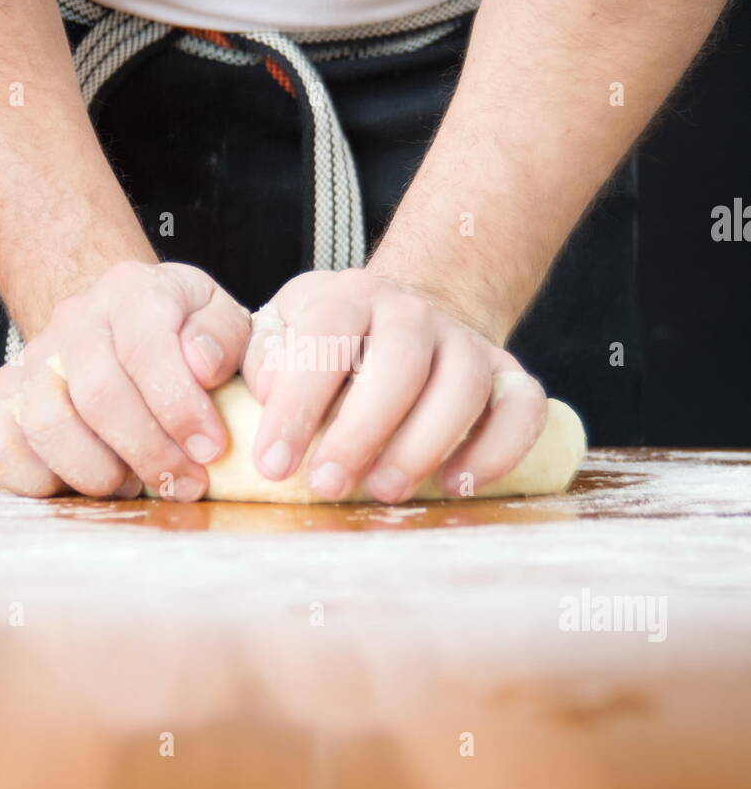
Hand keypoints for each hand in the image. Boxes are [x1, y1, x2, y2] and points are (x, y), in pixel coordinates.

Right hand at [0, 262, 250, 497]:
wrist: (125, 327)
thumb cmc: (185, 337)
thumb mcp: (224, 324)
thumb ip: (223, 338)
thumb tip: (201, 366)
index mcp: (133, 291)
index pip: (147, 350)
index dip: (180, 409)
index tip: (210, 449)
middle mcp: (75, 319)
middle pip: (98, 395)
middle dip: (148, 452)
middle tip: (184, 483)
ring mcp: (32, 357)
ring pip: (46, 426)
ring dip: (98, 473)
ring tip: (133, 483)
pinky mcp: (4, 395)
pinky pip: (2, 448)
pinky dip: (40, 481)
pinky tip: (84, 485)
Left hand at [242, 267, 546, 501]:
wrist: (411, 316)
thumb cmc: (332, 342)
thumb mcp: (285, 329)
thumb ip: (265, 357)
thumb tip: (266, 395)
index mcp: (351, 297)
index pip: (324, 340)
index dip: (297, 405)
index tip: (273, 464)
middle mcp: (414, 313)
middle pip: (399, 366)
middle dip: (360, 432)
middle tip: (327, 485)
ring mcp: (466, 342)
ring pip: (462, 387)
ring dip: (423, 445)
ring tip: (384, 491)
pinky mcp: (508, 375)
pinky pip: (522, 409)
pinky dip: (497, 450)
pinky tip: (457, 484)